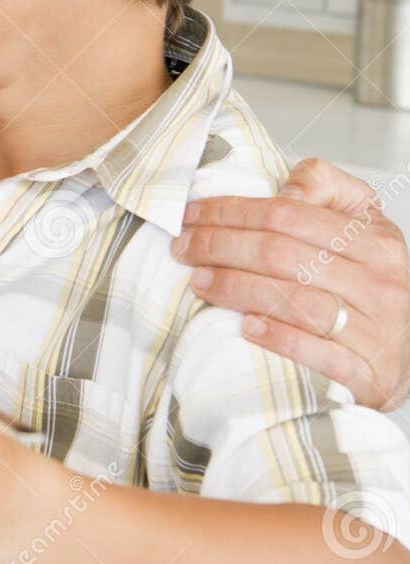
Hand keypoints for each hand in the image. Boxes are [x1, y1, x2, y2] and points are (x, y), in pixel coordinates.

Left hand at [176, 158, 409, 410]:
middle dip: (220, 247)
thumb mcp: (362, 225)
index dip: (232, 211)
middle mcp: (381, 283)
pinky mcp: (369, 374)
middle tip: (182, 248)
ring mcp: (377, 331)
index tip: (191, 215)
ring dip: (236, 289)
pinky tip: (245, 327)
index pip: (289, 215)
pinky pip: (317, 353)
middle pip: (281, 255)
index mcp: (376, 240)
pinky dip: (277, 338)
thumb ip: (326, 189)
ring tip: (198, 282)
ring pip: (294, 301)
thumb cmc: (371, 283)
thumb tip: (285, 188)